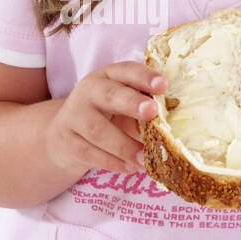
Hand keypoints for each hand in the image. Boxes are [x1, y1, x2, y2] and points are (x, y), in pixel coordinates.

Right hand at [46, 62, 166, 177]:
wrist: (65, 135)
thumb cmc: (106, 116)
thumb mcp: (123, 105)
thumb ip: (144, 109)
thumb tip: (175, 123)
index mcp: (109, 76)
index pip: (126, 71)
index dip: (144, 77)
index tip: (163, 85)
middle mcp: (90, 92)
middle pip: (109, 95)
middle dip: (131, 103)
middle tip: (152, 111)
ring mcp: (75, 116)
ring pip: (98, 130)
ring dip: (124, 145)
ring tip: (145, 158)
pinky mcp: (68, 141)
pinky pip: (90, 152)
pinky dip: (111, 162)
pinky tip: (129, 168)